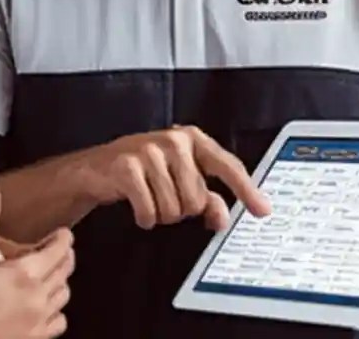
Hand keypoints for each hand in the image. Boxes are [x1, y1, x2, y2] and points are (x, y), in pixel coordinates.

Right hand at [0, 180, 74, 338]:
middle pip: (64, 273)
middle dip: (64, 258)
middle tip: (58, 250)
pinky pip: (56, 325)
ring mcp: (36, 325)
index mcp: (25, 274)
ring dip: (59, 284)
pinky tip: (41, 307)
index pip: (60, 250)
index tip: (62, 233)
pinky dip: (54, 312)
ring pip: (62, 299)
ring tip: (49, 276)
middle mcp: (37, 300)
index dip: (63, 238)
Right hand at [82, 124, 271, 230]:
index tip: (262, 210)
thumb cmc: (143, 171)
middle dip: (182, 209)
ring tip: (150, 199)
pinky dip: (145, 218)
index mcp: (193, 140)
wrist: (96, 169)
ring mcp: (150, 151)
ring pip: (175, 208)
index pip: (228, 166)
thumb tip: (224, 217)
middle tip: (166, 197)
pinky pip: (150, 211)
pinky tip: (138, 208)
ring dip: (162, 214)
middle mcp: (175, 141)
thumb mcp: (179, 179)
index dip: (247, 191)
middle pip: (198, 199)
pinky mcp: (128, 167)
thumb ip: (208, 198)